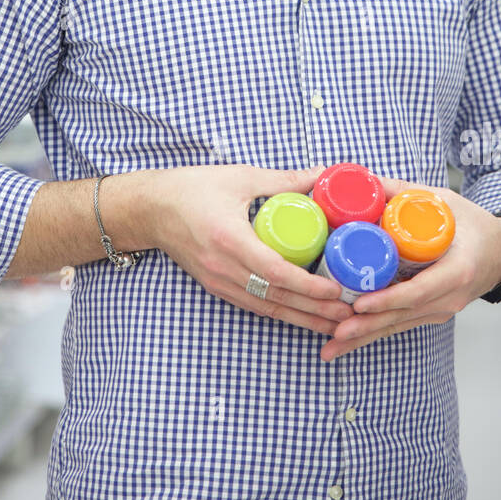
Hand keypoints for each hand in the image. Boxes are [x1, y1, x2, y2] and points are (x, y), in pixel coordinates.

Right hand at [147, 163, 354, 335]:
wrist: (151, 209)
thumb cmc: (193, 188)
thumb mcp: (240, 177)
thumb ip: (283, 179)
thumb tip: (323, 175)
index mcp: (229, 239)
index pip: (275, 273)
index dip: (308, 286)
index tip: (335, 290)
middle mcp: (223, 268)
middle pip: (275, 299)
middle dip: (315, 311)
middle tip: (350, 316)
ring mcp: (218, 281)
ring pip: (266, 308)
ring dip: (302, 318)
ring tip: (335, 324)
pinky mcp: (215, 286)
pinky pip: (253, 305)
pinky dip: (281, 313)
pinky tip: (302, 316)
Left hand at [319, 177, 500, 361]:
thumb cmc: (475, 225)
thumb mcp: (445, 202)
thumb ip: (405, 191)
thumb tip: (366, 181)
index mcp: (457, 270)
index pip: (419, 291)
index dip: (388, 299)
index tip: (361, 302)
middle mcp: (450, 296)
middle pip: (403, 316)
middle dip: (367, 326)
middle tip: (335, 333)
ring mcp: (442, 309)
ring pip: (399, 325)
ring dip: (365, 337)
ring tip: (333, 348)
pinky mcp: (433, 312)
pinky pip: (402, 324)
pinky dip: (375, 332)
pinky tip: (349, 341)